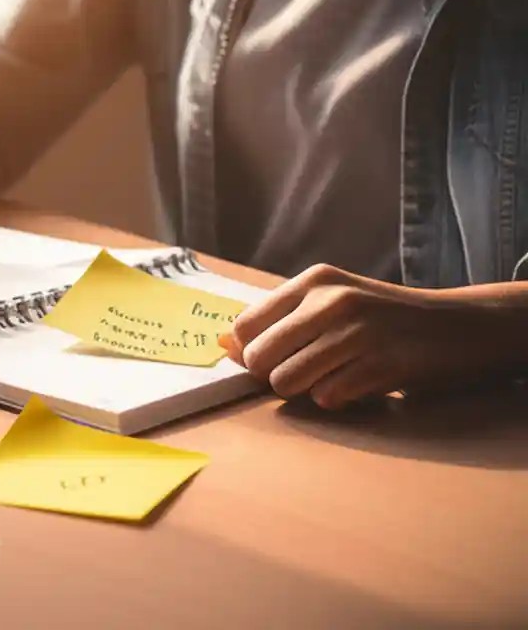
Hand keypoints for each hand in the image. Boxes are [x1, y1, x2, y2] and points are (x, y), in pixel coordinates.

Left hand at [220, 264, 520, 409]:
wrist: (455, 325)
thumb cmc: (380, 316)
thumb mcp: (331, 300)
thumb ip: (280, 319)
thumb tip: (224, 346)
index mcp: (313, 281)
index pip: (245, 327)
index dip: (248, 353)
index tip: (266, 360)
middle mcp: (332, 301)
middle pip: (260, 359)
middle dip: (272, 376)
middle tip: (300, 372)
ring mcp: (358, 333)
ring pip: (288, 382)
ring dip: (303, 389)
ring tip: (330, 376)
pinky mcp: (381, 365)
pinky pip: (326, 398)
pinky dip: (336, 398)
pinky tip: (357, 382)